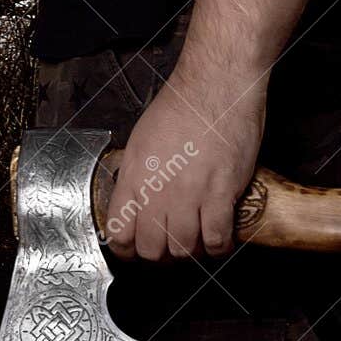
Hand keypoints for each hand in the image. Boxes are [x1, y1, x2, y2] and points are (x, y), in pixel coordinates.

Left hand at [104, 59, 266, 260]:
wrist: (215, 86)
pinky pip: (216, 239)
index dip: (128, 249)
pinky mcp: (221, 194)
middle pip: (151, 249)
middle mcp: (157, 191)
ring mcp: (189, 195)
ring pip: (183, 250)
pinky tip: (220, 239)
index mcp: (134, 177)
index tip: (137, 249)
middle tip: (171, 245)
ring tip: (197, 241)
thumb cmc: (182, 105)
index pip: (119, 234)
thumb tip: (138, 198)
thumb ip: (137, 174)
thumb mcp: (142, 138)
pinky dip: (218, 247)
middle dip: (160, 253)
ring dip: (190, 251)